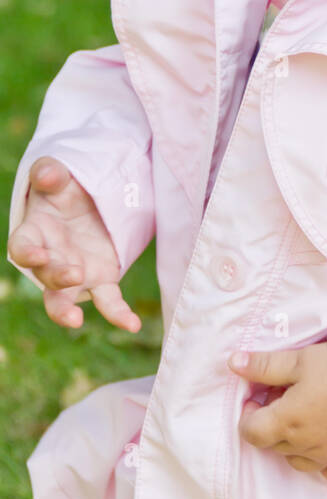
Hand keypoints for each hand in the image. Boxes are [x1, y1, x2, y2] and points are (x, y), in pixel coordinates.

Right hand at [7, 156, 140, 333]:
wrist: (90, 199)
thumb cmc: (65, 188)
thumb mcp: (58, 175)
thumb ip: (50, 172)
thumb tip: (48, 174)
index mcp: (35, 232)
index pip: (22, 247)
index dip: (28, 253)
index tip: (37, 256)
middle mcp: (50, 258)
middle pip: (45, 276)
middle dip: (56, 278)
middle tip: (73, 274)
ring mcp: (75, 273)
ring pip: (64, 299)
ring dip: (66, 311)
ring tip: (76, 320)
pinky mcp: (101, 279)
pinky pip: (107, 302)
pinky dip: (118, 314)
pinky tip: (132, 325)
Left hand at [229, 342, 326, 482]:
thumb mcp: (300, 359)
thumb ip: (264, 365)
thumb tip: (232, 364)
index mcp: (288, 422)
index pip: (250, 432)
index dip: (248, 413)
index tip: (259, 396)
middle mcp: (305, 447)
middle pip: (273, 445)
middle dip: (272, 423)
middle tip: (285, 397)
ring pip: (298, 461)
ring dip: (293, 443)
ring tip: (305, 416)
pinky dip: (323, 463)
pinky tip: (326, 443)